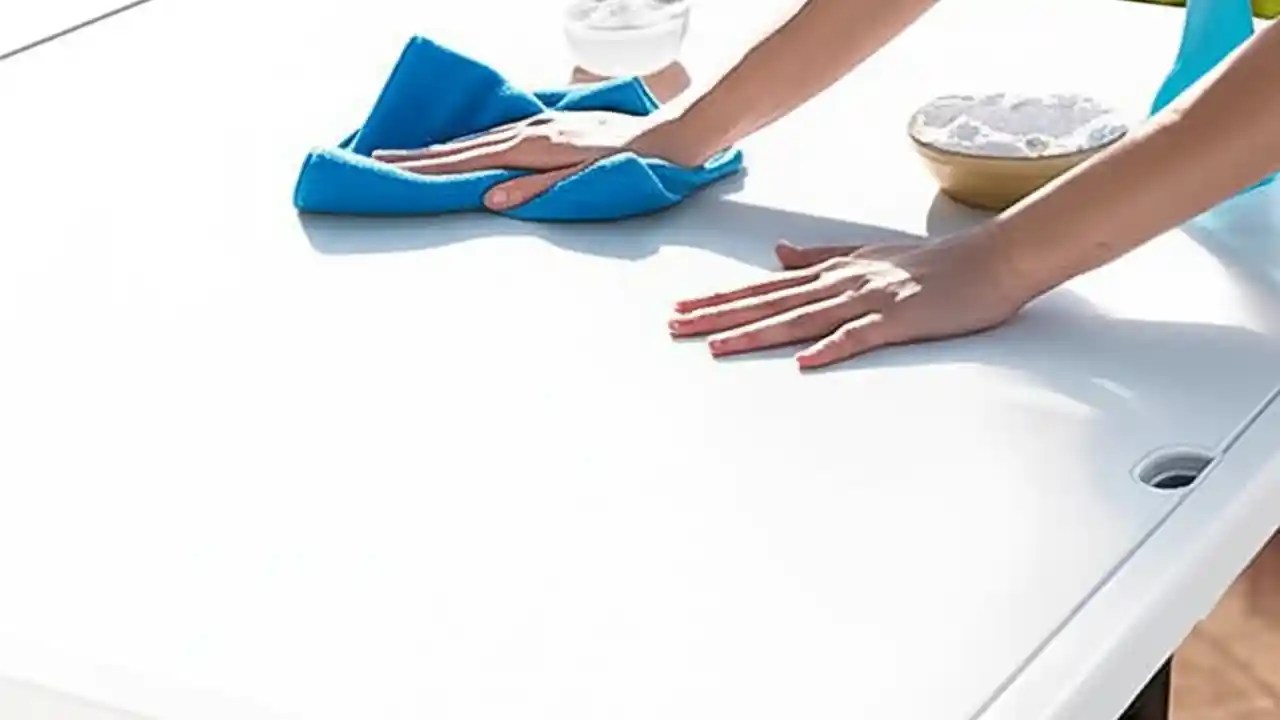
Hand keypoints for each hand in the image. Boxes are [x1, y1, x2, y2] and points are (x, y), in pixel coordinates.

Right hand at [372, 111, 695, 210]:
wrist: (672, 137)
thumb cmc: (633, 167)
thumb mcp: (585, 185)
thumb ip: (536, 192)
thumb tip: (489, 201)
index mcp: (535, 147)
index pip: (468, 159)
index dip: (427, 166)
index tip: (391, 169)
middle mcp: (533, 129)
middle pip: (466, 143)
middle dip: (421, 153)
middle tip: (381, 157)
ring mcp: (544, 124)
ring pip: (481, 135)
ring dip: (444, 145)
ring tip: (412, 153)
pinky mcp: (556, 125)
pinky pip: (501, 131)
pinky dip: (475, 139)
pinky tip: (470, 143)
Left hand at [668, 235, 1027, 369]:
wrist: (992, 259)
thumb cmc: (932, 263)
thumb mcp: (866, 254)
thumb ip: (818, 256)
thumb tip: (775, 253)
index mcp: (833, 271)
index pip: (765, 287)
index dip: (722, 299)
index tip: (682, 308)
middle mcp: (842, 282)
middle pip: (770, 302)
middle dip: (720, 315)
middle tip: (675, 326)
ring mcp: (870, 300)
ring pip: (802, 318)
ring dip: (758, 332)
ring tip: (717, 346)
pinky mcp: (902, 320)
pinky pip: (861, 337)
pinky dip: (832, 347)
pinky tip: (803, 362)